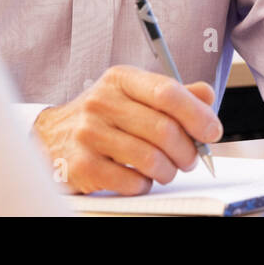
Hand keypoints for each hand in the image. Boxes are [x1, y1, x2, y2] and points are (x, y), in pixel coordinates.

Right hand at [32, 65, 222, 195]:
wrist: (52, 137)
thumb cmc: (104, 116)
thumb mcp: (134, 94)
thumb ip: (172, 94)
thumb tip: (206, 96)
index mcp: (120, 79)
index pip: (166, 91)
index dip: (196, 114)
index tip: (212, 131)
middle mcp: (102, 102)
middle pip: (163, 130)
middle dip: (187, 150)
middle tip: (190, 159)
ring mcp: (89, 134)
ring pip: (150, 159)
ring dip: (168, 171)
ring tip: (167, 169)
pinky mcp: (83, 166)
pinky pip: (131, 182)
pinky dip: (145, 185)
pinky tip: (141, 178)